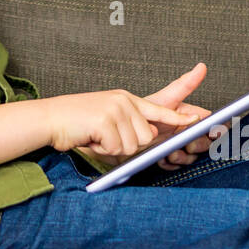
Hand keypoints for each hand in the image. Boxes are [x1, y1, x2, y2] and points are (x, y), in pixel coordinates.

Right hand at [48, 84, 197, 164]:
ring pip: (132, 146)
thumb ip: (130, 125)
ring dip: (113, 149)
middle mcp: (124, 101)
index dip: (179, 117)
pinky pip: (116, 148)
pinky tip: (90, 138)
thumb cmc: (77, 124)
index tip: (198, 119)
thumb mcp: (108, 119)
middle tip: (104, 137)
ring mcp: (115, 109)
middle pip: (147, 138)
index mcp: (126, 99)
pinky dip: (102, 149)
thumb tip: (151, 136)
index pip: (159, 109)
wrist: (50, 118)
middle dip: (127, 145)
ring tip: (96, 137)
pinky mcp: (106, 120)